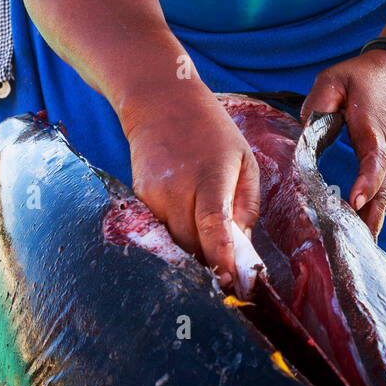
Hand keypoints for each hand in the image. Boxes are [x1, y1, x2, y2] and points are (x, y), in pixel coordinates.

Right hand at [121, 84, 260, 288]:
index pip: (213, 227)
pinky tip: (186, 227)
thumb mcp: (244, 159)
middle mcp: (177, 188)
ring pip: (173, 243)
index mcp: (210, 177)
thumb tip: (241, 248)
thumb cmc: (211, 130)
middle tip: (227, 274)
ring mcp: (153, 194)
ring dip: (192, 252)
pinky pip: (159, 230)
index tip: (231, 283)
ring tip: (208, 249)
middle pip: (192, 246)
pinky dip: (174, 237)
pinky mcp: (139, 197)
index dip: (221, 259)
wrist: (161, 103)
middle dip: (210, 265)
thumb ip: (246, 205)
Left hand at [299, 49, 385, 238]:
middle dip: (369, 222)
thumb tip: (304, 127)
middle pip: (384, 193)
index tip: (355, 202)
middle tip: (350, 250)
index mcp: (375, 131)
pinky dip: (377, 212)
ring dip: (373, 223)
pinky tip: (362, 231)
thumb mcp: (336, 79)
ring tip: (353, 250)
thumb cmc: (366, 77)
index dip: (366, 184)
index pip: (374, 162)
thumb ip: (319, 102)